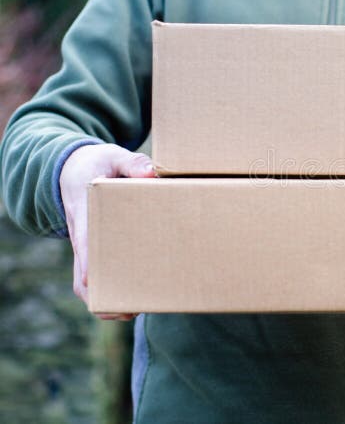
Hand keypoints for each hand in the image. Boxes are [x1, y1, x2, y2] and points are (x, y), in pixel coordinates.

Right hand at [60, 143, 154, 320]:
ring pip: (84, 280)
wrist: (72, 168)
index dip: (89, 259)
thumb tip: (151, 173)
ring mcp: (84, 244)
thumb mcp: (112, 155)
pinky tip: (133, 297)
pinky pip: (93, 276)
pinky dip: (107, 290)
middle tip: (129, 307)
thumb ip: (132, 163)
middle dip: (102, 291)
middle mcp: (80, 232)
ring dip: (104, 298)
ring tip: (133, 311)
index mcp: (83, 208)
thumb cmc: (96, 163)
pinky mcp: (91, 249)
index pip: (84, 238)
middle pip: (82, 271)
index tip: (94, 279)